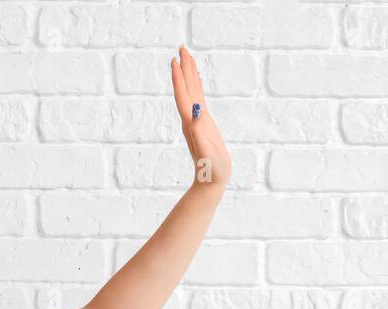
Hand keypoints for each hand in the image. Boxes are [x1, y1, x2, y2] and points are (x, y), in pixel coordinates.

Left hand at [171, 44, 230, 190]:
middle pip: (186, 89)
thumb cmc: (211, 169)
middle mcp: (191, 119)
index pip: (183, 95)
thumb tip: (195, 111)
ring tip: (187, 58)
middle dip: (184, 69)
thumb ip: (199, 131)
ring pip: (191, 92)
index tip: (176, 59)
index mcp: (191, 123)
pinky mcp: (203, 124)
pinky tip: (196, 82)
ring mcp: (196, 121)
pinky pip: (198, 100)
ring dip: (189, 75)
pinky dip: (197, 88)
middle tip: (182, 48)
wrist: (211, 181)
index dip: (179, 78)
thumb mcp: (205, 151)